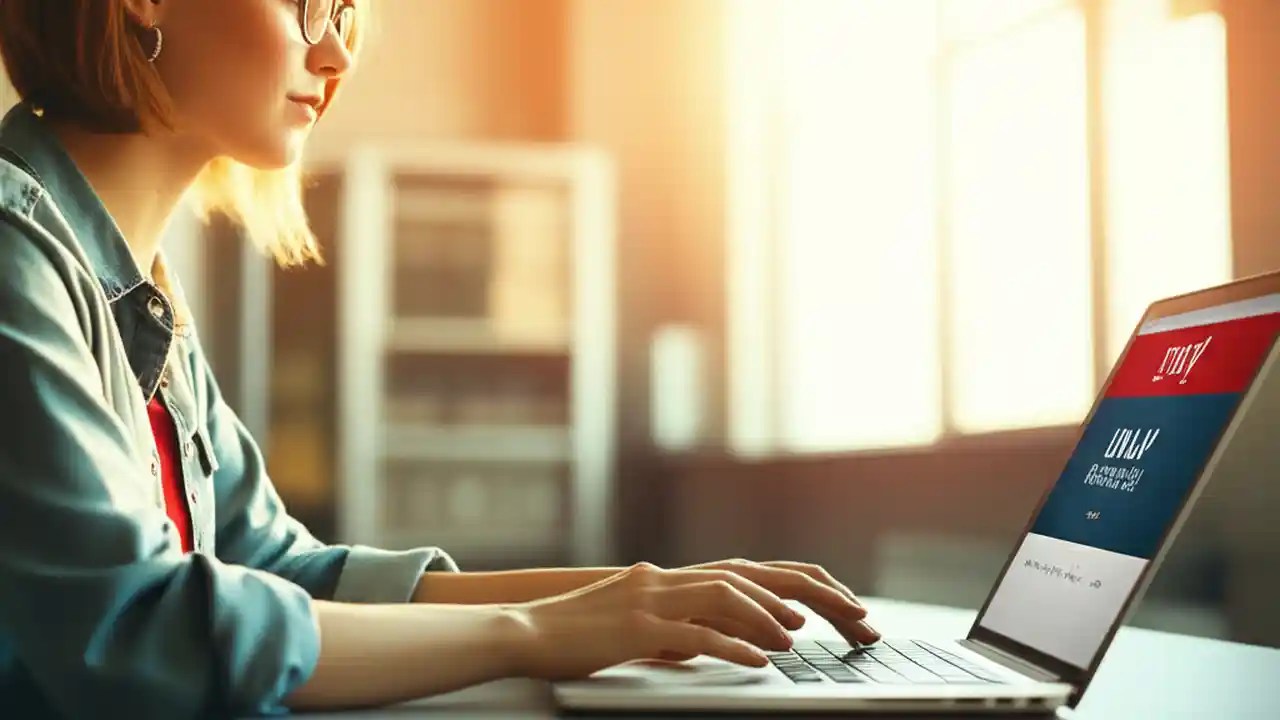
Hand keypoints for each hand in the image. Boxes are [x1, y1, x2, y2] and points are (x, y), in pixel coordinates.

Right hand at [506, 561, 866, 680]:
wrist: (525, 632)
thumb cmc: (570, 635)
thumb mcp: (625, 624)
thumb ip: (663, 628)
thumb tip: (696, 644)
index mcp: (657, 578)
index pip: (725, 575)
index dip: (766, 590)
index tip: (800, 608)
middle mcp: (659, 581)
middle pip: (734, 580)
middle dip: (778, 599)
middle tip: (811, 620)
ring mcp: (648, 601)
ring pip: (722, 599)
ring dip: (763, 618)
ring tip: (792, 638)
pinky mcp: (638, 628)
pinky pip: (697, 635)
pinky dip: (733, 647)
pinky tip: (757, 660)